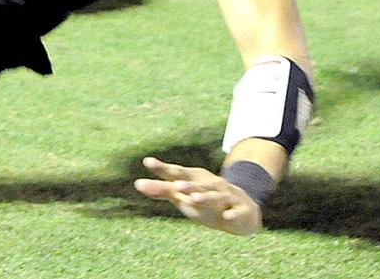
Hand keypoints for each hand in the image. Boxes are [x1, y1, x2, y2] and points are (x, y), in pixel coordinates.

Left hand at [134, 157, 262, 235]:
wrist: (242, 209)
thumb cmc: (205, 200)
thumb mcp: (184, 196)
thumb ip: (162, 190)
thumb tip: (137, 184)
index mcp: (195, 179)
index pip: (177, 173)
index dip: (163, 168)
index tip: (147, 162)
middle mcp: (210, 184)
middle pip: (197, 184)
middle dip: (187, 185)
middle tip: (176, 186)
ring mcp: (227, 196)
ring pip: (215, 196)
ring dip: (206, 197)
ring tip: (194, 199)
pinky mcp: (240, 210)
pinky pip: (236, 212)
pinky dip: (232, 214)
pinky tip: (227, 216)